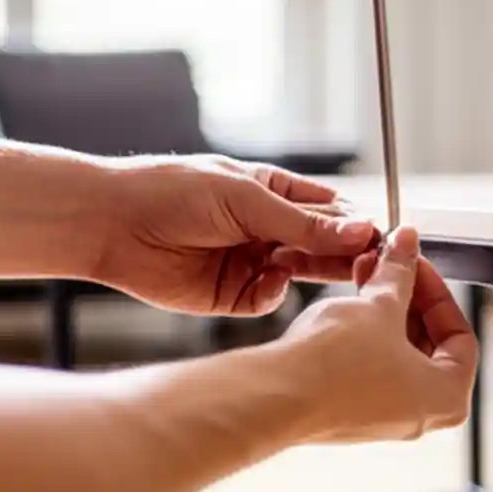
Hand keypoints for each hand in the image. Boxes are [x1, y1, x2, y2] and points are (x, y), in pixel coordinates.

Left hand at [94, 155, 378, 316]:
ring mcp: (251, 261)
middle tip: (370, 264)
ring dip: (317, 273)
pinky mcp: (231, 294)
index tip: (381, 237)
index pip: (330, 209)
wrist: (111, 224)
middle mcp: (266, 228)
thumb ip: (303, 223)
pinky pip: (268, 299)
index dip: (356, 223)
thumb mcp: (246, 199)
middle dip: (345, 253)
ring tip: (327, 271)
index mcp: (272, 192)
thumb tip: (360, 229)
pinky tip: (268, 279)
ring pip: (302, 273)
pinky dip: (273, 293)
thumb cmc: (173, 192)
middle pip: (322, 244)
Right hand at [280, 227, 478, 442]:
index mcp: (446, 397)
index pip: (460, 336)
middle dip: (408, 298)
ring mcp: (382, 417)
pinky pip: (368, 366)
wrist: (277, 396)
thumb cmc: (335, 366)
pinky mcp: (348, 412)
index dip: (437, 292)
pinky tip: (346, 305)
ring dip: (383, 311)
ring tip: (365, 276)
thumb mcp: (379, 304)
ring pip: (395, 353)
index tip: (416, 266)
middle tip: (391, 266)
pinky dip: (364, 334)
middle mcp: (418, 416)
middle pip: (429, 345)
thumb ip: (400, 272)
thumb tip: (407, 247)